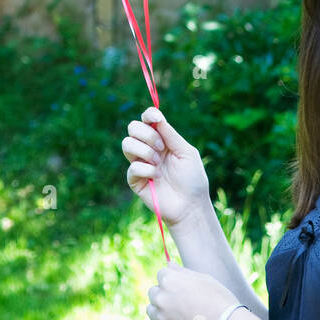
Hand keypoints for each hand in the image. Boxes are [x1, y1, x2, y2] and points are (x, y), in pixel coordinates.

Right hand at [122, 107, 210, 229]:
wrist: (190, 205)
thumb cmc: (192, 179)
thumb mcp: (186, 152)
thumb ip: (170, 135)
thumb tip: (157, 117)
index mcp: (162, 139)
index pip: (148, 120)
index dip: (149, 114)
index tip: (155, 117)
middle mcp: (148, 149)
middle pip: (133, 127)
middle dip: (146, 134)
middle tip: (161, 147)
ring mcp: (140, 163)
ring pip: (127, 144)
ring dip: (144, 150)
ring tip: (158, 162)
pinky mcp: (135, 180)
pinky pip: (132, 167)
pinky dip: (145, 169)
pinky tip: (156, 177)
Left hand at [146, 262, 238, 319]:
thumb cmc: (217, 298)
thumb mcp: (202, 278)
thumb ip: (182, 272)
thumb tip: (169, 264)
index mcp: (169, 279)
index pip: (162, 274)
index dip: (173, 279)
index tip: (183, 286)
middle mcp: (161, 296)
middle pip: (154, 291)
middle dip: (164, 293)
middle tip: (181, 299)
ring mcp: (161, 315)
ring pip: (152, 309)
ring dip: (161, 308)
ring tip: (178, 311)